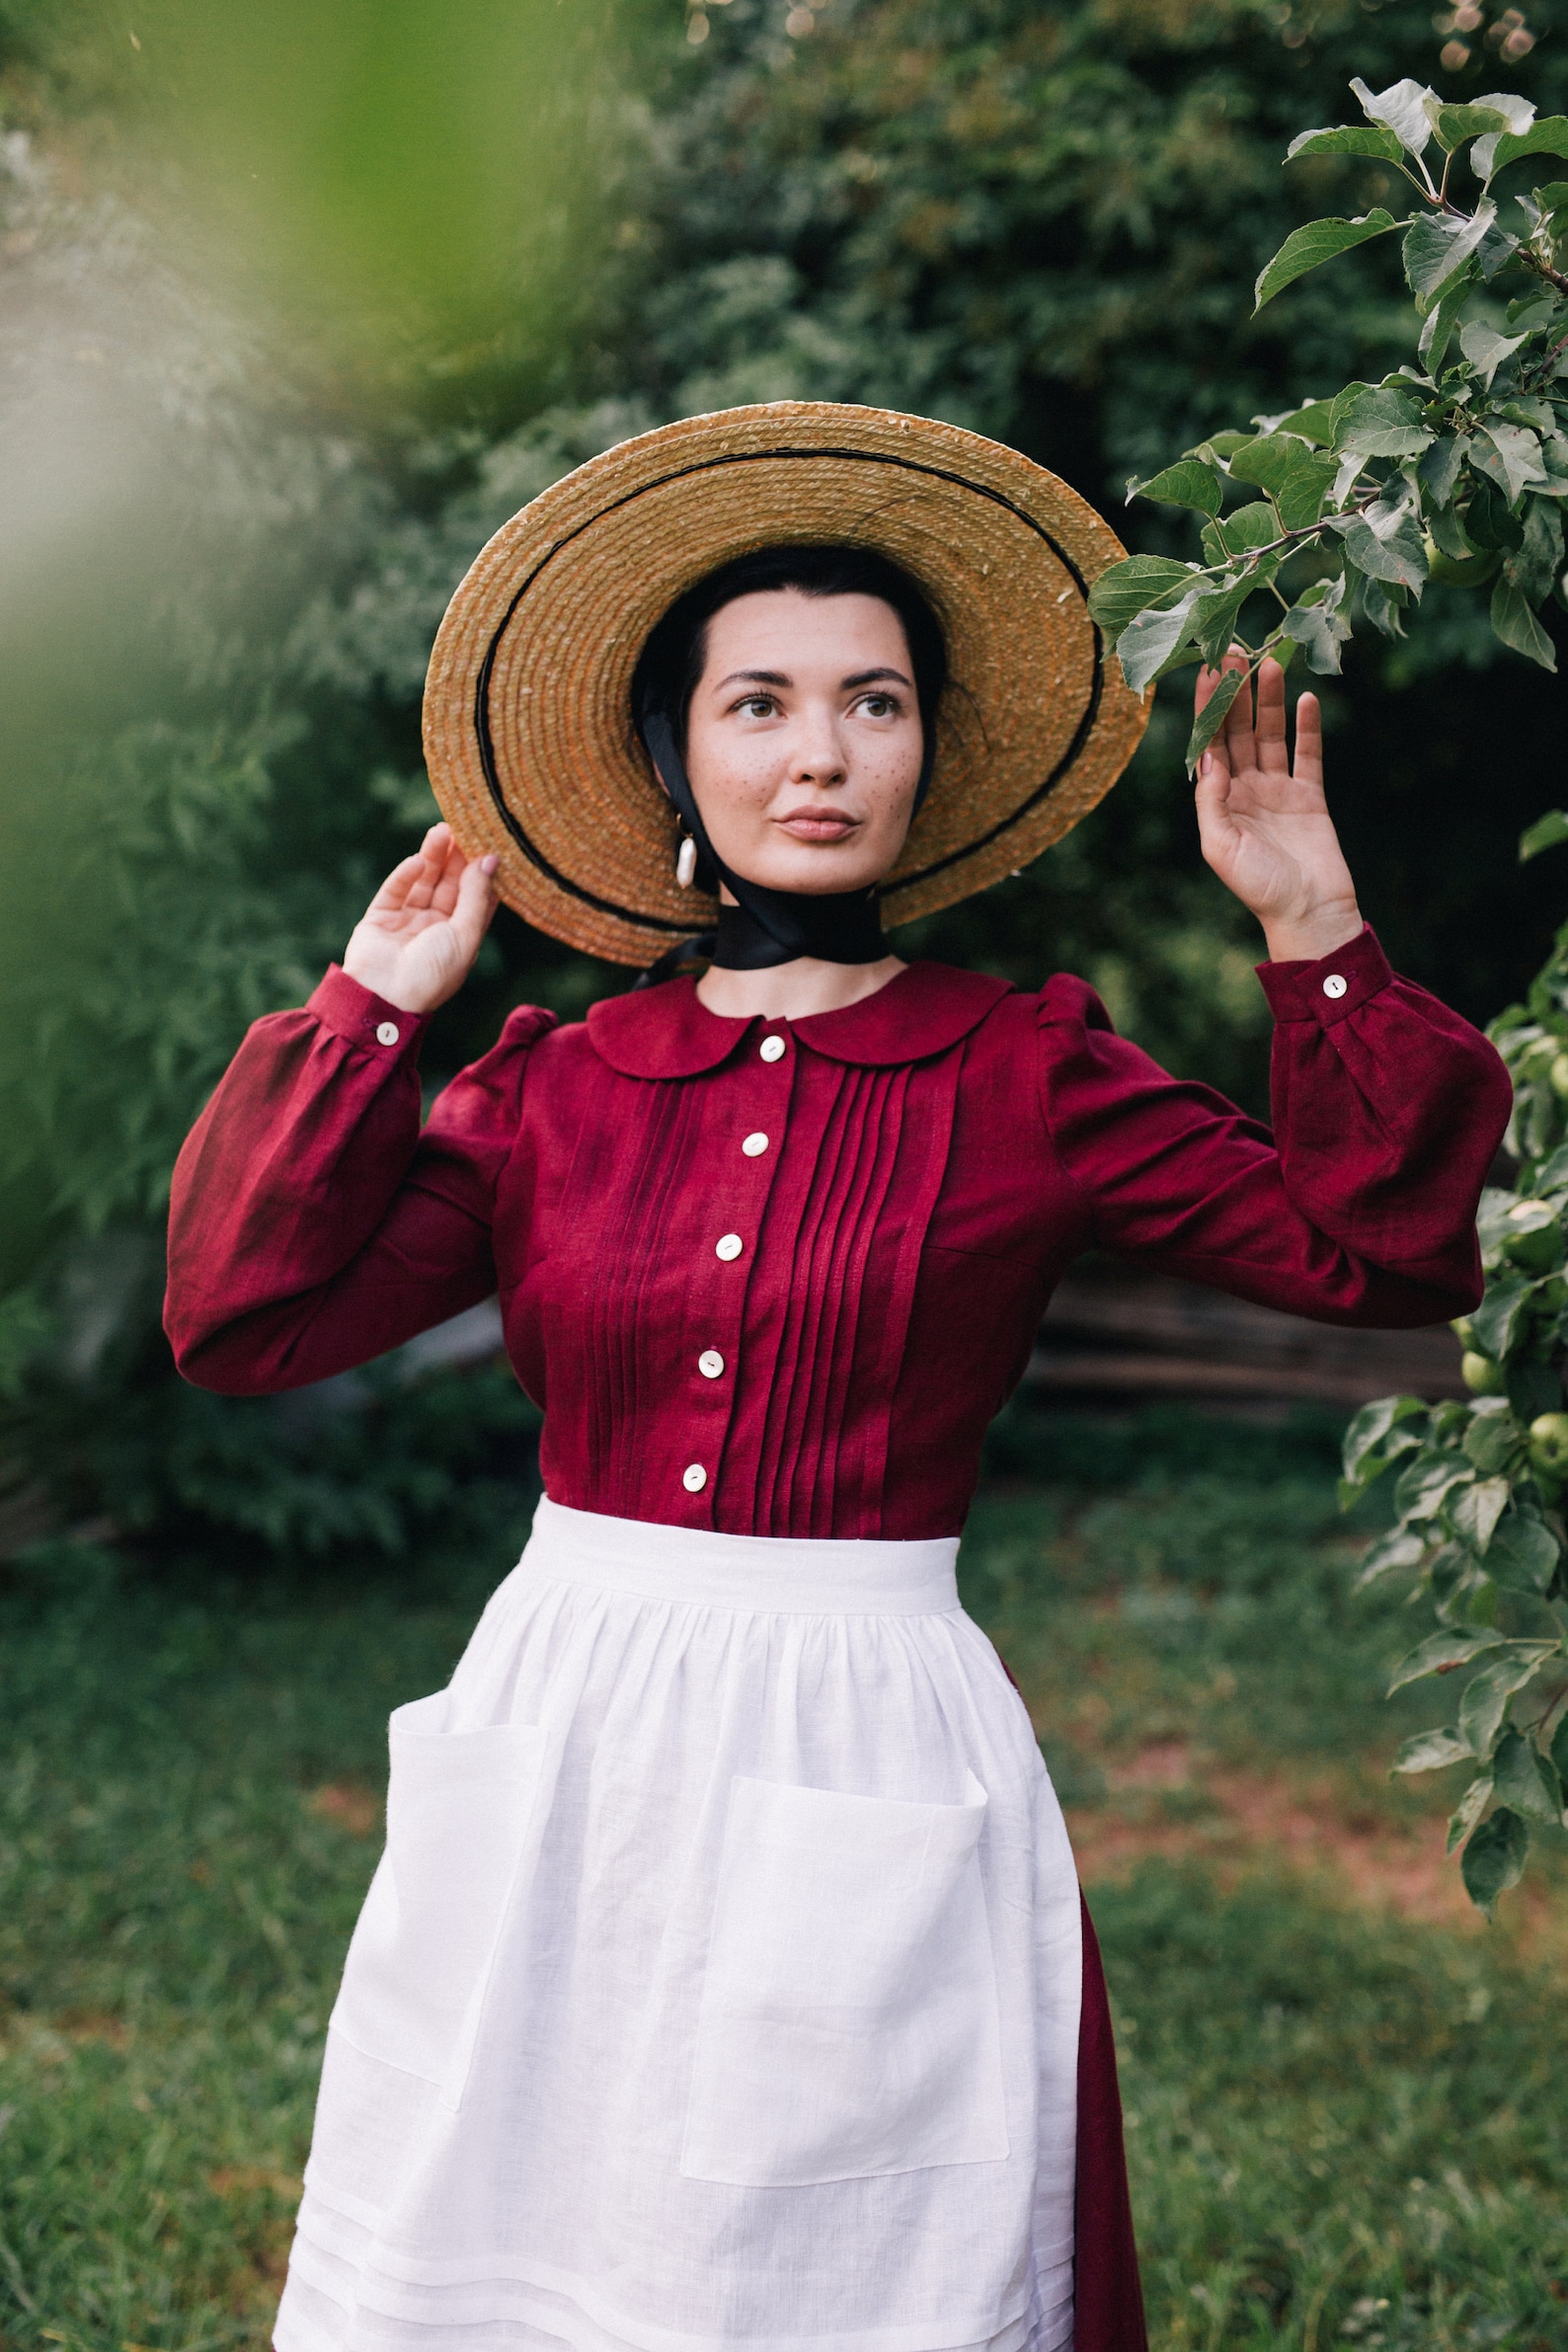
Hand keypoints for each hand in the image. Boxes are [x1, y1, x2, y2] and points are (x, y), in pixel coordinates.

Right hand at [342, 824, 497, 1014]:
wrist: (384, 999)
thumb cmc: (432, 975)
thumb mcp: (464, 936)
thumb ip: (476, 896)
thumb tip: (490, 859)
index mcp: (461, 937)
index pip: (476, 896)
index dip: (483, 870)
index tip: (491, 841)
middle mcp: (435, 927)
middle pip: (450, 883)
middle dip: (457, 856)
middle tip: (465, 825)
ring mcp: (407, 921)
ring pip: (423, 881)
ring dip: (433, 856)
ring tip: (442, 830)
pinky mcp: (380, 917)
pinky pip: (396, 890)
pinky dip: (406, 874)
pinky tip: (418, 859)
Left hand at [1194, 652, 1362, 964]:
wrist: (1309, 913)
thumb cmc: (1259, 888)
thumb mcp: (1221, 848)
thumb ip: (1211, 802)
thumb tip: (1209, 759)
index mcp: (1218, 801)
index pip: (1209, 745)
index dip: (1207, 709)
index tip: (1206, 673)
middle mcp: (1245, 790)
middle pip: (1238, 731)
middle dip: (1236, 693)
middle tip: (1236, 651)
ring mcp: (1278, 790)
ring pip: (1270, 735)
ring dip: (1269, 701)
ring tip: (1271, 663)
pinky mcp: (1310, 795)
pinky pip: (1308, 754)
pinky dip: (1308, 728)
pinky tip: (1306, 699)